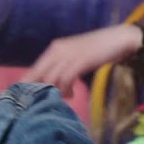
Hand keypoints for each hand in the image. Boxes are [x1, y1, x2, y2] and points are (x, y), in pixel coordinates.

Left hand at [24, 25, 142, 96]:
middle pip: (37, 74)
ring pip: (50, 78)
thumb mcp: (75, 57)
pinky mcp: (80, 60)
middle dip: (36, 91)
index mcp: (55, 49)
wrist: (119, 39)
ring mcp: (68, 54)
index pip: (34, 69)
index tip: (25, 99)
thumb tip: (51, 86)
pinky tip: (71, 94)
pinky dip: (65, 90)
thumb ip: (62, 68)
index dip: (27, 85)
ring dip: (55, 92)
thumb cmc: (97, 51)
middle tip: (41, 103)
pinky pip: (65, 79)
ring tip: (65, 97)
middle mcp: (58, 50)